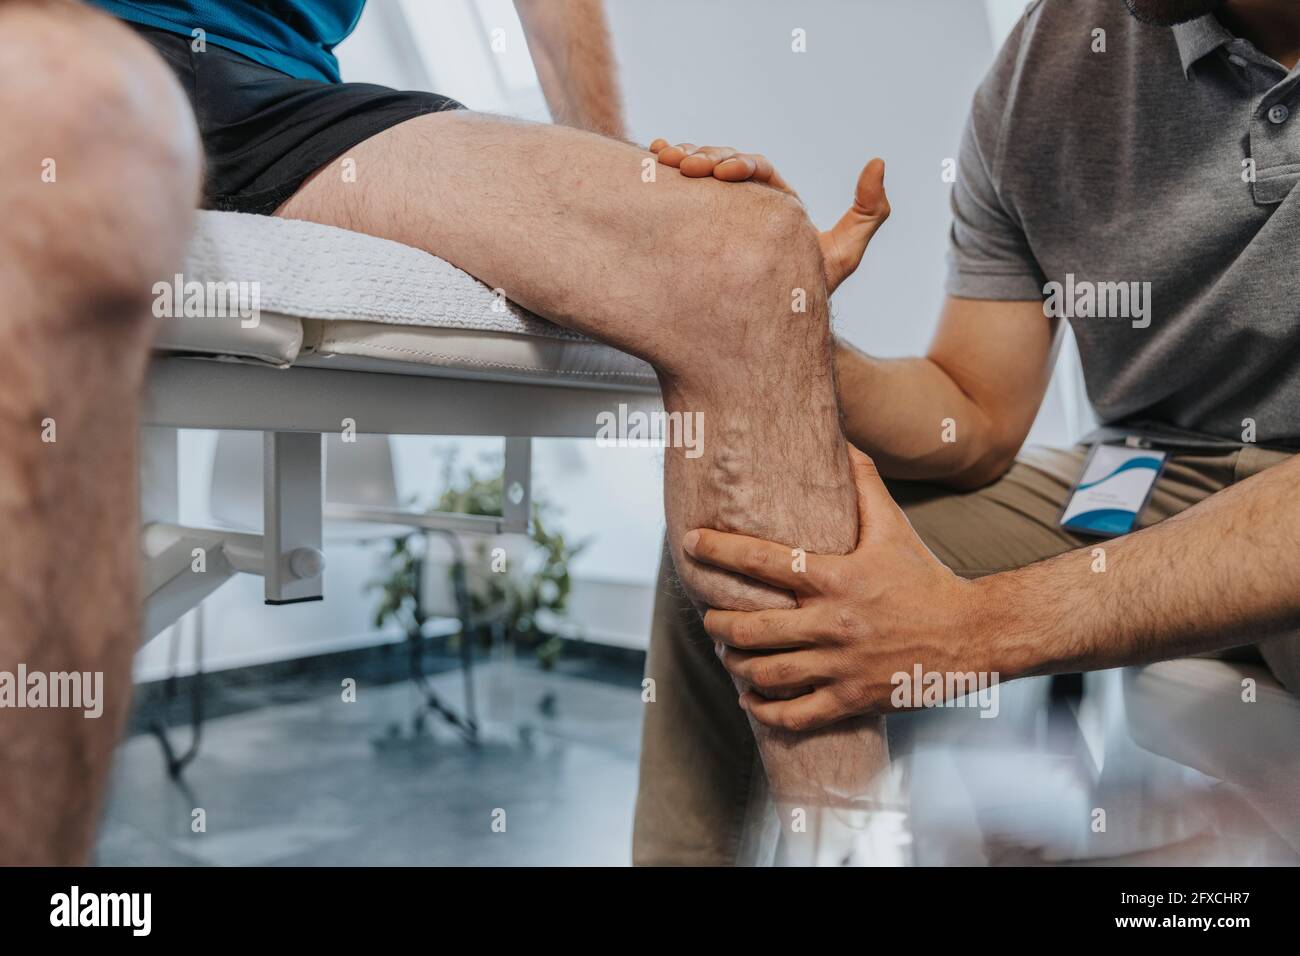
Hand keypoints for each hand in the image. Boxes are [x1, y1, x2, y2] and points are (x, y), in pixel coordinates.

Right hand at [649, 138, 890, 293]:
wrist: (770, 337)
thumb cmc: (804, 298)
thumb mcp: (842, 256)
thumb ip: (867, 214)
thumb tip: (878, 163)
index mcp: (775, 200)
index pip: (757, 169)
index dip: (740, 162)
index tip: (724, 173)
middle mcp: (745, 202)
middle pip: (722, 165)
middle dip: (704, 159)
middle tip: (687, 167)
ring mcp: (717, 216)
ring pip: (697, 176)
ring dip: (681, 161)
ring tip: (665, 160)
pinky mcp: (694, 231)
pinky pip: (679, 198)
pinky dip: (665, 176)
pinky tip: (653, 163)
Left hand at [681, 447, 987, 730]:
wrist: (971, 634)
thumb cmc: (925, 577)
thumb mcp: (893, 527)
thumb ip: (864, 484)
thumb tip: (843, 439)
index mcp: (836, 578)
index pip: (762, 561)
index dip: (718, 550)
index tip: (690, 543)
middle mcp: (833, 623)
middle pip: (750, 627)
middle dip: (719, 621)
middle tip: (710, 614)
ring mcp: (841, 666)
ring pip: (765, 673)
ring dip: (736, 663)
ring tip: (728, 652)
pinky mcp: (851, 700)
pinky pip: (793, 715)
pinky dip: (763, 709)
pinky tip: (751, 697)